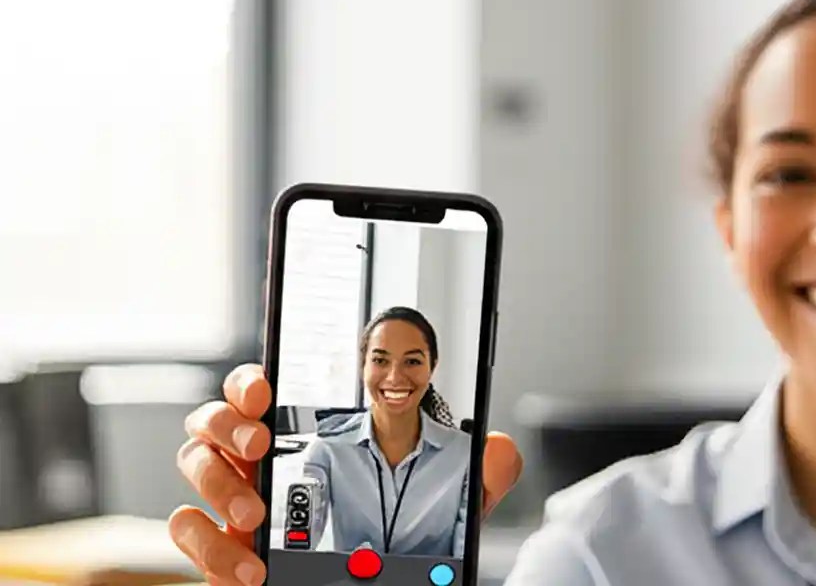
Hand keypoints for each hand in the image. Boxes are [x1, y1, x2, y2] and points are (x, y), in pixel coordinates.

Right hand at [168, 363, 522, 585]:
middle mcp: (261, 467)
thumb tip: (498, 451)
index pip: (262, 390)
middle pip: (212, 419)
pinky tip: (250, 566)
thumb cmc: (398, 545)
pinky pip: (185, 532)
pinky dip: (208, 545)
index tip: (266, 389)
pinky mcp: (221, 554)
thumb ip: (476, 474)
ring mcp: (235, 508)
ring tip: (256, 513)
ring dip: (217, 484)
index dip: (252, 380)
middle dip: (227, 422)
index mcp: (310, 440)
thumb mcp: (446, 506)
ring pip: (193, 468)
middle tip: (262, 442)